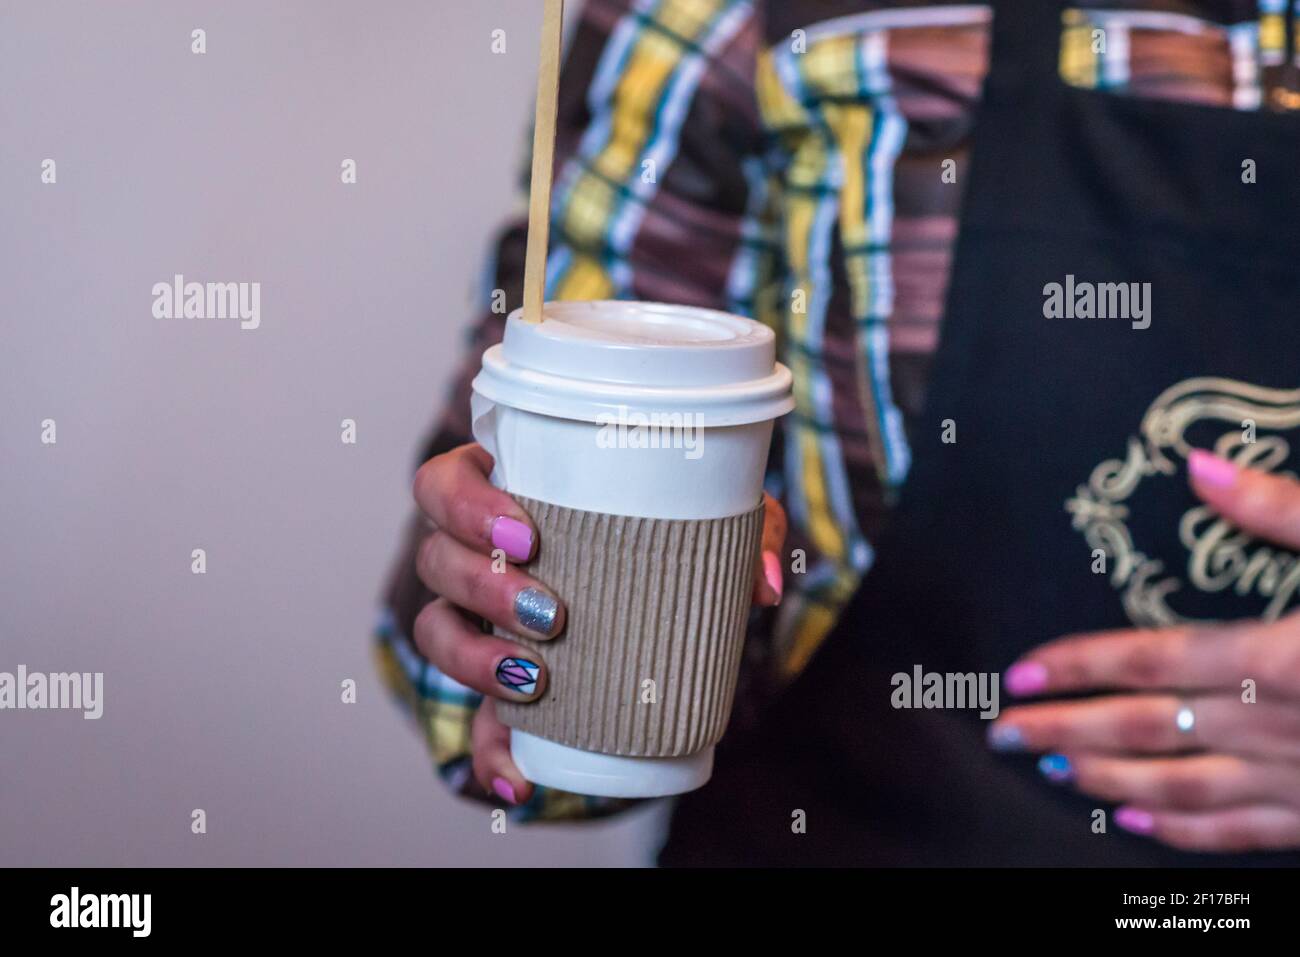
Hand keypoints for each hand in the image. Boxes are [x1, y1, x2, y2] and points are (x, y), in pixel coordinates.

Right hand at [411, 442, 787, 806]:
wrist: (671, 591)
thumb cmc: (670, 528)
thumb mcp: (711, 514)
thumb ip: (747, 529)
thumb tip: (761, 583)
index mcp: (507, 490)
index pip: (444, 482)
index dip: (464, 506)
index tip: (528, 536)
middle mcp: (477, 553)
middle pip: (435, 558)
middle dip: (481, 587)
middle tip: (550, 611)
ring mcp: (478, 619)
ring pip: (436, 630)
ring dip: (473, 659)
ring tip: (535, 680)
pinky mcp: (498, 682)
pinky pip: (476, 722)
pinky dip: (492, 754)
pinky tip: (519, 781)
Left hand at [989, 450, 1299, 851]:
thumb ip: (1283, 511)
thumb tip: (1198, 465)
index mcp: (1281, 657)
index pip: (1148, 661)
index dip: (1076, 665)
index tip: (1016, 671)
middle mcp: (1278, 726)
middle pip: (1144, 730)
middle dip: (1064, 728)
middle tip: (998, 730)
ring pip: (1181, 788)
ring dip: (1106, 778)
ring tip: (1048, 767)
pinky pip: (1245, 836)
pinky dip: (1184, 833)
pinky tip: (1134, 822)